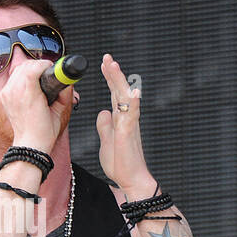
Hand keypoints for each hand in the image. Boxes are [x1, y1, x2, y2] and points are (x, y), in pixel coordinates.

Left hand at [0, 57, 69, 151]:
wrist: (30, 143)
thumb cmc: (44, 131)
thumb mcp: (60, 112)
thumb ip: (65, 93)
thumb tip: (68, 81)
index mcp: (29, 96)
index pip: (33, 68)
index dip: (44, 65)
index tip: (51, 68)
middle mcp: (15, 92)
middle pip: (25, 66)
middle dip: (38, 65)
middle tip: (48, 72)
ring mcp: (7, 93)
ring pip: (17, 69)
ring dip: (29, 69)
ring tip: (39, 77)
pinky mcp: (4, 94)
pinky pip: (12, 78)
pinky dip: (21, 76)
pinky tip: (29, 84)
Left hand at [95, 53, 151, 193]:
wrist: (131, 180)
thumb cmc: (120, 163)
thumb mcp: (106, 141)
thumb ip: (104, 126)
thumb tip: (103, 112)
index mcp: (120, 120)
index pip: (115, 94)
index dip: (110, 79)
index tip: (104, 64)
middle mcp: (127, 119)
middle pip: (120, 91)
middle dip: (114, 74)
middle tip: (107, 57)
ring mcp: (129, 125)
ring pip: (126, 98)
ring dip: (120, 81)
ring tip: (114, 65)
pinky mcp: (129, 134)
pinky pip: (132, 116)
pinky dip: (134, 103)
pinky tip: (134, 92)